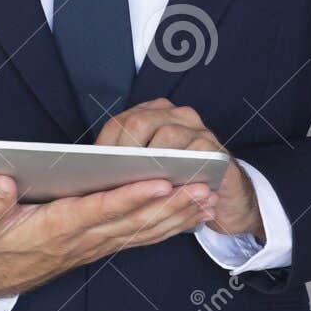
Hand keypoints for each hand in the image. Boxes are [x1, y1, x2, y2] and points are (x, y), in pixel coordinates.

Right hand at [0, 172, 214, 299]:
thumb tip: (4, 181)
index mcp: (56, 226)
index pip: (100, 210)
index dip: (130, 197)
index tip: (158, 183)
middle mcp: (83, 238)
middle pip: (133, 221)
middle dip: (170, 205)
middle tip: (200, 187)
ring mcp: (96, 244)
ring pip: (144, 230)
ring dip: (178, 216)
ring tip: (207, 198)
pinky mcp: (102, 245)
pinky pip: (142, 236)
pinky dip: (170, 227)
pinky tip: (192, 215)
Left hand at [94, 98, 262, 238]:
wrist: (221, 196)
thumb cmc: (176, 182)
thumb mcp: (146, 172)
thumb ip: (123, 166)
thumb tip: (90, 174)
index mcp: (150, 114)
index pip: (119, 123)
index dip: (104, 148)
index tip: (93, 170)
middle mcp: (174, 114)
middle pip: (139, 123)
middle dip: (124, 152)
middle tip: (115, 177)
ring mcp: (197, 128)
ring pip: (167, 136)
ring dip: (151, 162)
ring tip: (138, 182)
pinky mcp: (216, 148)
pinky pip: (195, 154)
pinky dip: (181, 171)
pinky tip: (168, 188)